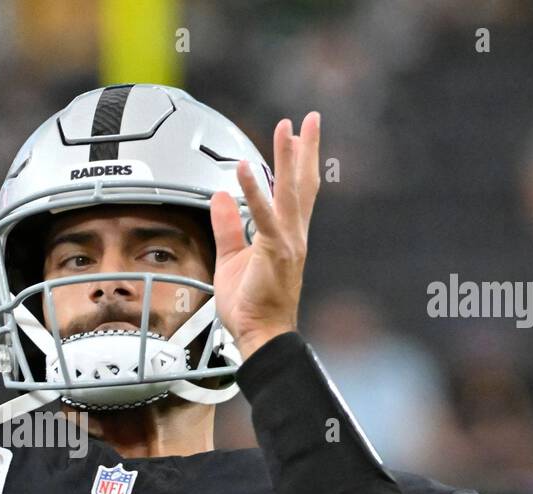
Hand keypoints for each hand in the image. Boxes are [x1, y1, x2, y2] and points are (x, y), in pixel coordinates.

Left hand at [210, 112, 320, 359]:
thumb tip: (221, 198)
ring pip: (290, 192)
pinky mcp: (274, 252)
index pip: (298, 192)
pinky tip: (245, 169)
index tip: (303, 135)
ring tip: (287, 129)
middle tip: (310, 119)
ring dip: (287, 158)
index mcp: (287, 236)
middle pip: (302, 184)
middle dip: (306, 150)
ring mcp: (288, 243)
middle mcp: (294, 236)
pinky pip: (264, 216)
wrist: (261, 335)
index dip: (302, 162)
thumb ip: (228, 226)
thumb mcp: (232, 258)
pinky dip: (254, 190)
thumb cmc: (251, 306)